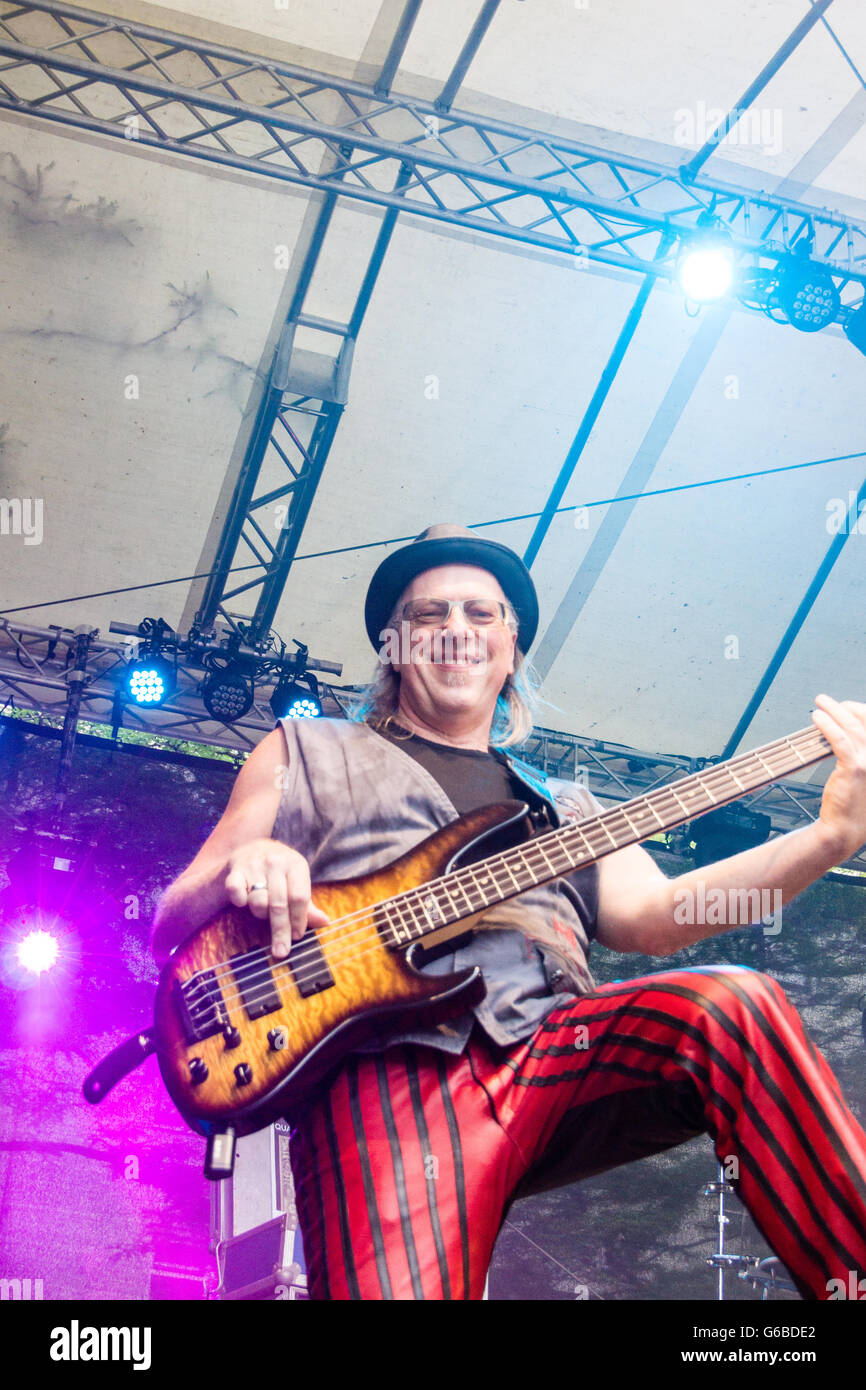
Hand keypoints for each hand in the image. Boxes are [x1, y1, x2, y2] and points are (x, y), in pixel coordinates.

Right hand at [224, 838, 328, 958]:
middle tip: (281, 951)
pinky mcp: (235, 869)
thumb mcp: (297, 880)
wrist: (254, 846)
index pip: (299, 897)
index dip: (299, 920)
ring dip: (261, 914)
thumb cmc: (281, 870)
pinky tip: (243, 902)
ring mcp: (254, 865)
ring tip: (264, 911)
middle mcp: (276, 862)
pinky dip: (239, 900)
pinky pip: (235, 891)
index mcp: (296, 865)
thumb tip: (325, 923)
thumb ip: (308, 905)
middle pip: (279, 903)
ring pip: (258, 902)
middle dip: (281, 930)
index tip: (297, 937)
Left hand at [811, 695, 865, 860]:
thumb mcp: (864, 777)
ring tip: (819, 703)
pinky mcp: (855, 769)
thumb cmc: (853, 804)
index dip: (862, 712)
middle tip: (829, 702)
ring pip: (853, 727)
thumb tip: (847, 732)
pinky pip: (840, 740)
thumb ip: (861, 756)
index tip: (847, 707)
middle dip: (848, 707)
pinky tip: (817, 718)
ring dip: (834, 710)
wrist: (845, 830)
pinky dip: (828, 725)